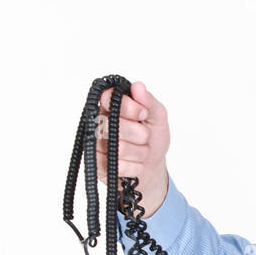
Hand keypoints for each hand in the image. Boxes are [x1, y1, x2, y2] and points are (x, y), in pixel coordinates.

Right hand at [95, 81, 170, 215]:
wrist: (152, 168)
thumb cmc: (154, 140)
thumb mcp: (158, 118)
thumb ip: (149, 102)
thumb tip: (138, 86)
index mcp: (112, 107)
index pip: (109, 98)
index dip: (129, 107)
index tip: (142, 114)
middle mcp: (100, 123)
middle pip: (117, 125)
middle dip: (140, 134)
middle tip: (145, 137)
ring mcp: (97, 145)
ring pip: (120, 148)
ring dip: (140, 152)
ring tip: (141, 151)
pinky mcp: (99, 165)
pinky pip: (120, 166)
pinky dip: (135, 167)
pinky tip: (135, 163)